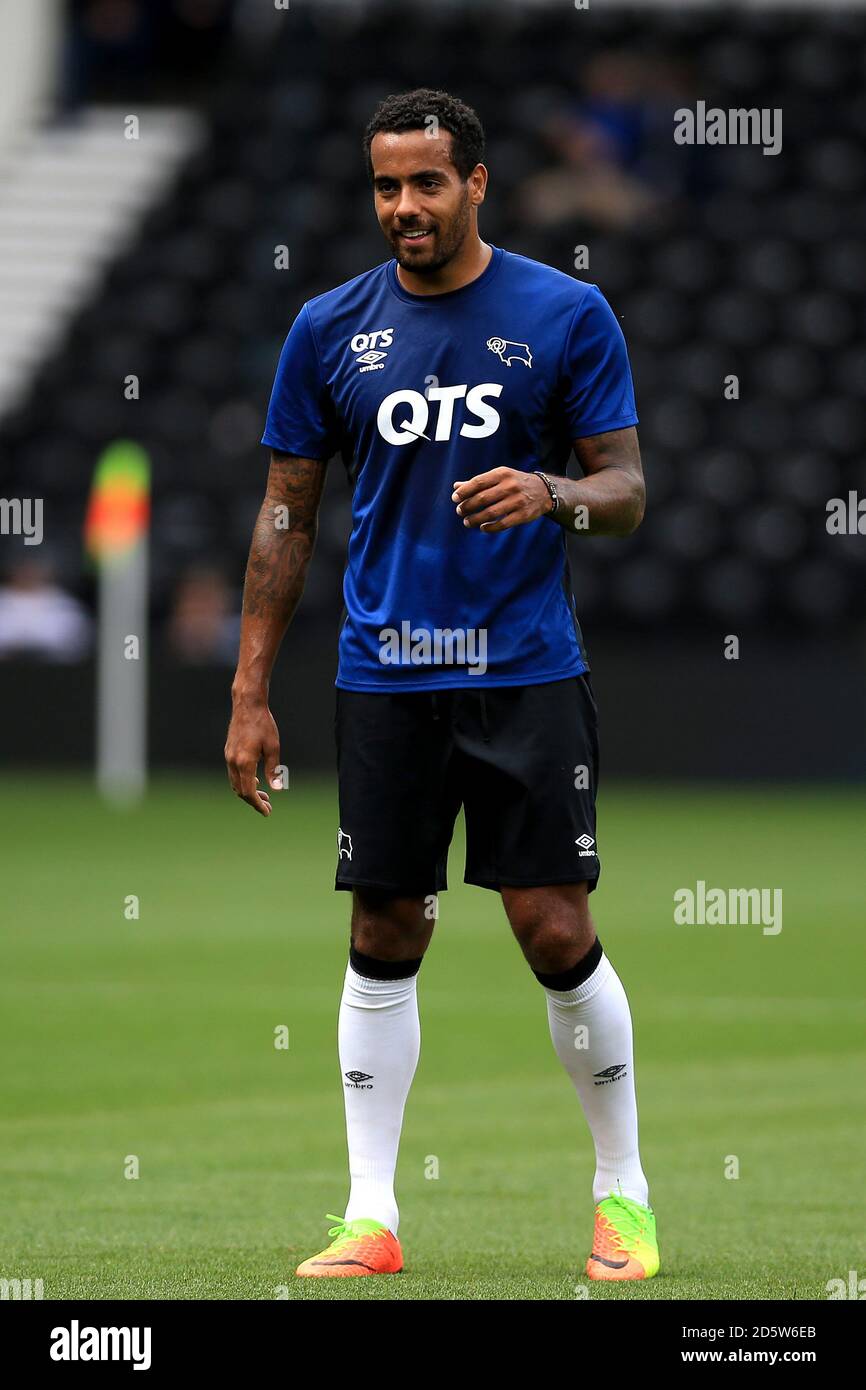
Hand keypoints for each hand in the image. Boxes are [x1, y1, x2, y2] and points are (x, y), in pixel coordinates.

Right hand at [224, 696, 281, 816]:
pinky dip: (243, 781)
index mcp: (244, 763)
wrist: (247, 705)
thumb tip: (276, 789)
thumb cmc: (263, 724)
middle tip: (268, 806)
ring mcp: (229, 757)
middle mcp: (233, 762)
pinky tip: (255, 780)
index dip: (257, 804)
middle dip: (253, 801)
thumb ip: (273, 769)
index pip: (248, 792)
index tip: (267, 811)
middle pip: (240, 791)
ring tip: (263, 795)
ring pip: (235, 783)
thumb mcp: (273, 747)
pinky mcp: (228, 751)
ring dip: (247, 791)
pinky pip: (233, 773)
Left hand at [451, 467, 552, 532]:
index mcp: (502, 474)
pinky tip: (482, 527)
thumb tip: (456, 487)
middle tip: (460, 511)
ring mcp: (517, 501)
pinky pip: (502, 524)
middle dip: (467, 506)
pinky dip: (490, 527)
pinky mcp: (523, 515)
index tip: (455, 499)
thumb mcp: (499, 477)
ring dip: (475, 519)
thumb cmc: (515, 483)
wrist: (543, 491)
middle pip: (482, 498)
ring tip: (467, 522)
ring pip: (490, 513)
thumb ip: (478, 483)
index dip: (464, 491)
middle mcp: (510, 486)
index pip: (478, 482)